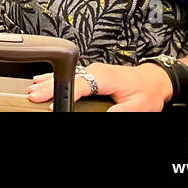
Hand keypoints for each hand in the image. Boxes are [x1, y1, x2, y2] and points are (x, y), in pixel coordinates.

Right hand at [27, 61, 170, 110]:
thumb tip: (102, 116)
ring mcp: (93, 70)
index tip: (52, 102)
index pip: (80, 84)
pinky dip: (54, 77)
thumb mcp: (137, 107)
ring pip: (66, 75)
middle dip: (49, 86)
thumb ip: (118, 113)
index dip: (65, 93)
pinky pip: (70, 75)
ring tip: (32, 88)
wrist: (154, 80)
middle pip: (68, 77)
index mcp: (106, 77)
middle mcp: (96, 71)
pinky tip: (43, 80)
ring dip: (48, 81)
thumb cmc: (147, 92)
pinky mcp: (92, 74)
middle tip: (33, 95)